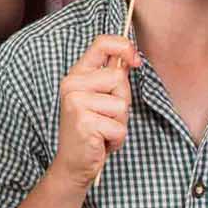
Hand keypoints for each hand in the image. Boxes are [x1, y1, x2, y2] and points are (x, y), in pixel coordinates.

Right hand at [49, 34, 137, 187]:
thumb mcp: (101, 99)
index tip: (135, 60)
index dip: (124, 46)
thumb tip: (129, 58)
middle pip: (118, 79)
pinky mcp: (84, 123)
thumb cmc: (91, 130)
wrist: (73, 163)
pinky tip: (102, 142)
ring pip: (121, 105)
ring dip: (119, 123)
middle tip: (106, 116)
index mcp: (77, 74)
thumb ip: (111, 77)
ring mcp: (76, 103)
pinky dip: (117, 139)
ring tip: (103, 130)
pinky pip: (119, 127)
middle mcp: (72, 85)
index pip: (102, 44)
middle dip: (122, 101)